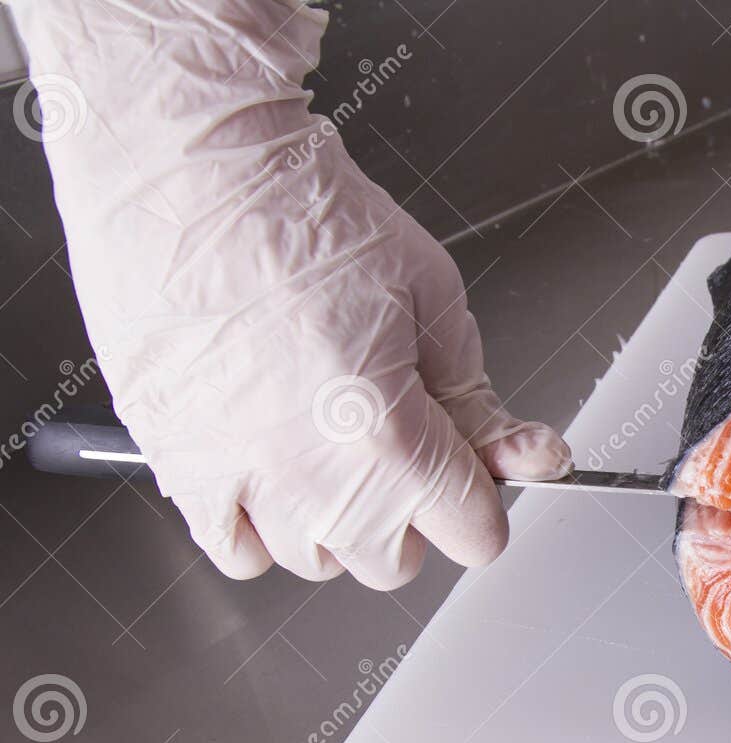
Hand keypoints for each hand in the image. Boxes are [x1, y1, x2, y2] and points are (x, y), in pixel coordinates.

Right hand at [11, 0, 569, 587]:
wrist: (193, 171)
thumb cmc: (307, 218)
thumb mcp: (435, 301)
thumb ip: (481, 400)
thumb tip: (531, 456)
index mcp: (390, 438)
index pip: (475, 537)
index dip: (482, 499)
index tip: (469, 469)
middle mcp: (315, 478)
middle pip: (396, 563)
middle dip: (413, 512)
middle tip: (396, 440)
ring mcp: (242, 480)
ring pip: (320, 561)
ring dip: (337, 520)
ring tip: (326, 439)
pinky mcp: (180, 468)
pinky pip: (237, 552)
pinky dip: (262, 527)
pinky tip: (273, 468)